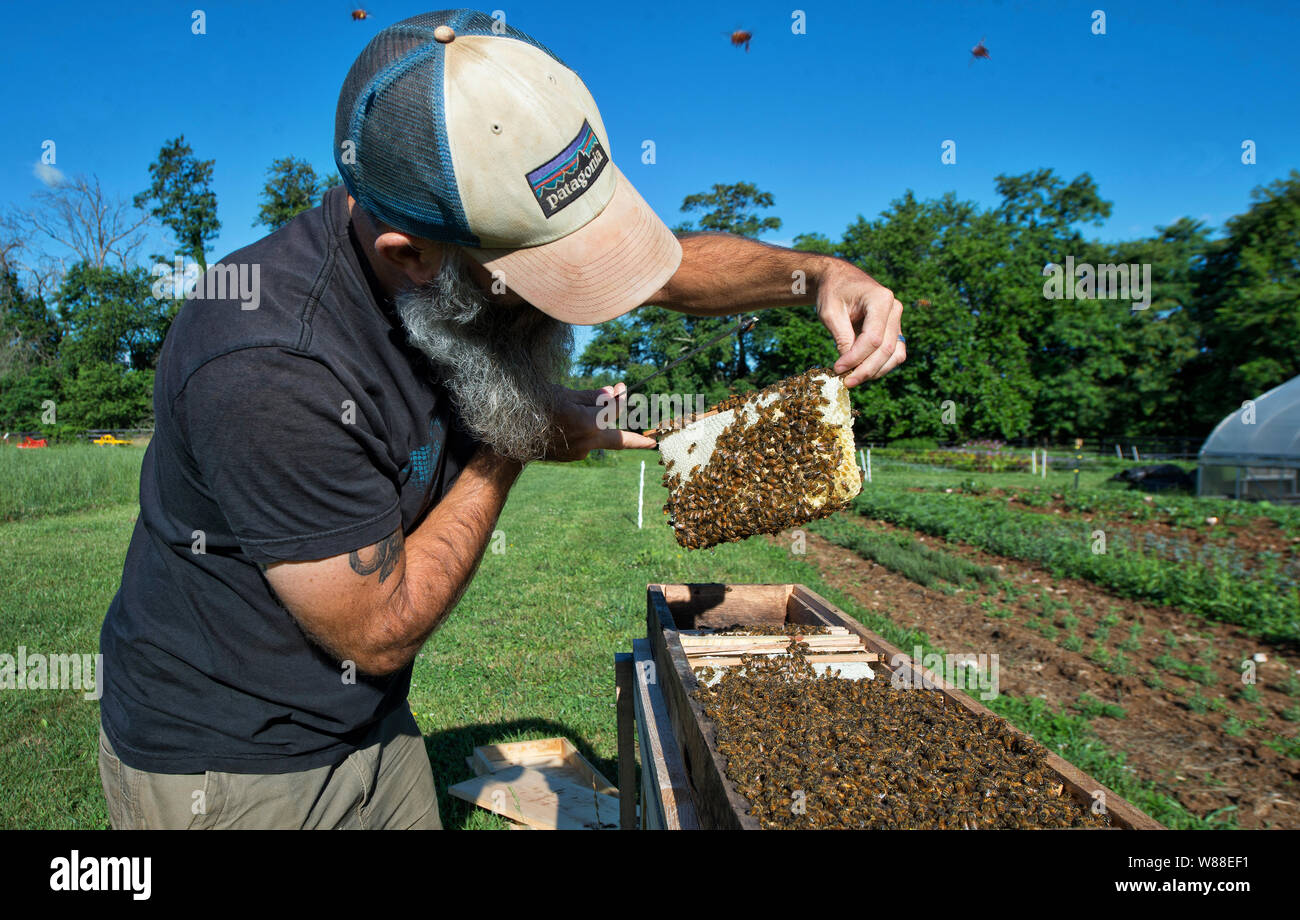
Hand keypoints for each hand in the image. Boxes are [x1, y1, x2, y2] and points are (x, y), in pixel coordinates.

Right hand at [545, 381, 656, 461]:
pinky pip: (587, 441)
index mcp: (586, 422)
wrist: (511, 438)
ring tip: (579, 409)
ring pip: (599, 436)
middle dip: (636, 440)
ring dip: (599, 425)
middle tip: (652, 442)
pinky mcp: (573, 457)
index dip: (619, 396)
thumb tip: (615, 392)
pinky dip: (585, 431)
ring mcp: (580, 452)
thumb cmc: (535, 406)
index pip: (613, 409)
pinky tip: (568, 423)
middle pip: (618, 439)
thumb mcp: (565, 394)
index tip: (622, 387)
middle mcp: (587, 441)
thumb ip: (593, 396)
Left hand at [815, 261, 906, 386]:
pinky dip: (880, 366)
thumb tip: (848, 367)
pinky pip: (894, 353)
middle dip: (866, 370)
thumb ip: (842, 338)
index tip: (837, 369)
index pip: (873, 338)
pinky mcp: (894, 329)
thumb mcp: (830, 313)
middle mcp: (894, 309)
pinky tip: (861, 372)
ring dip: (875, 371)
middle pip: (886, 349)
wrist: (839, 279)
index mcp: (880, 299)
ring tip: (853, 379)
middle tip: (846, 382)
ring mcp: (897, 319)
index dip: (856, 358)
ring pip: (895, 355)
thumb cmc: (832, 292)